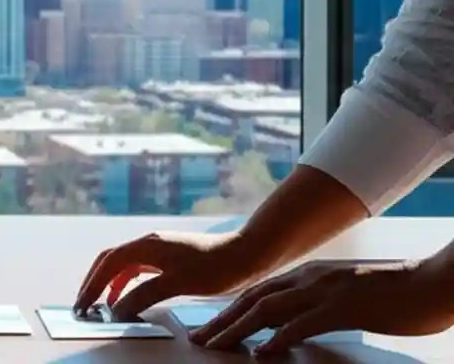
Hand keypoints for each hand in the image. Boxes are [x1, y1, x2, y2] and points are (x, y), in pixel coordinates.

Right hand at [73, 231, 264, 321]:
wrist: (247, 254)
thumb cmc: (216, 267)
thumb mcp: (177, 283)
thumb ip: (143, 295)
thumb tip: (116, 310)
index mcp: (146, 246)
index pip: (108, 264)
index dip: (92, 285)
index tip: (83, 306)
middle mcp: (148, 244)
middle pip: (109, 260)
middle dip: (93, 282)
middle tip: (83, 306)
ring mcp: (157, 250)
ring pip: (122, 265)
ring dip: (107, 283)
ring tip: (99, 305)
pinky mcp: (168, 258)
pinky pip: (136, 269)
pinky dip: (124, 283)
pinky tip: (125, 297)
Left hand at [191, 258, 453, 355]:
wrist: (434, 282)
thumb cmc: (397, 293)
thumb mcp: (349, 295)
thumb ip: (321, 304)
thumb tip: (299, 323)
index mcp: (310, 276)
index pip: (260, 292)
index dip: (231, 309)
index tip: (210, 326)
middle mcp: (310, 279)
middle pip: (254, 299)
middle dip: (223, 320)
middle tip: (199, 339)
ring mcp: (325, 291)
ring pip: (268, 309)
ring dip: (237, 329)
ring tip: (215, 346)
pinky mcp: (344, 307)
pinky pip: (303, 324)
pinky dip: (278, 338)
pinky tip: (263, 353)